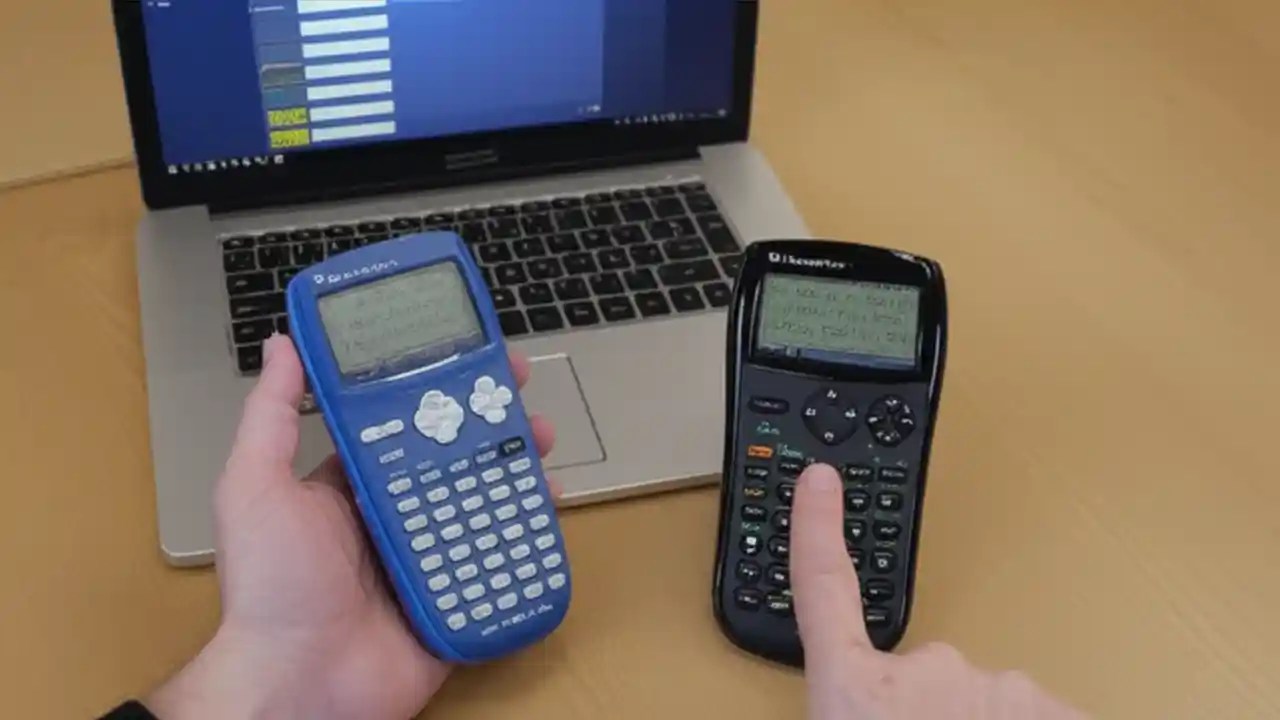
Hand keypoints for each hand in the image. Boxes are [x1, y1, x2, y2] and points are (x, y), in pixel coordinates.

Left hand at [147, 335, 557, 719]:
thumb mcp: (254, 488)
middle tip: (522, 393)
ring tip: (542, 441)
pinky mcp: (456, 594)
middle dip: (490, 419)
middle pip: (453, 454)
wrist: (298, 684)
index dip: (435, 386)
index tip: (466, 356)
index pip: (401, 422)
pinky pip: (499, 556)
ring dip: (515, 465)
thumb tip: (283, 344)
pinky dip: (527, 530)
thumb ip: (271, 417)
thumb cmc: (270, 587)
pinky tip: (547, 505)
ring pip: (482, 498)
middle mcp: (393, 513)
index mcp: (351, 483)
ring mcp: (428, 554)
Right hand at [789, 464, 1084, 719]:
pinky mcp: (1058, 709)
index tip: (819, 479)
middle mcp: (924, 672)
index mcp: (856, 693)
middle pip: (927, 680)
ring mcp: (996, 686)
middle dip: (931, 716)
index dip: (816, 529)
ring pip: (989, 705)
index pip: (822, 592)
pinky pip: (1040, 719)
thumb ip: (847, 710)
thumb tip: (847, 708)